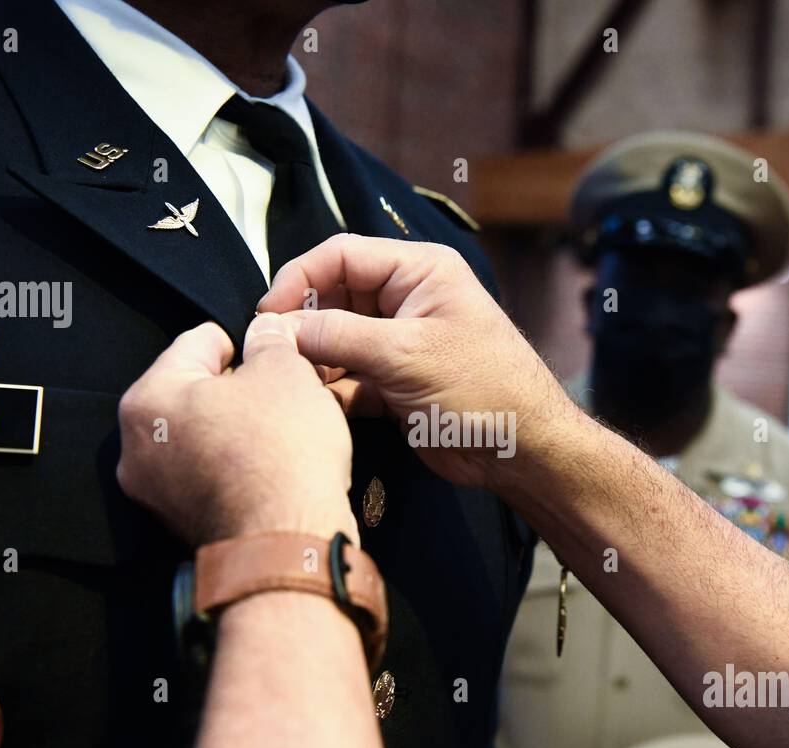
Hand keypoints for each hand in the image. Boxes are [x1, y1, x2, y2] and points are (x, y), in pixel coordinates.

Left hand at [117, 318, 357, 546]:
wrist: (288, 544)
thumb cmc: (281, 459)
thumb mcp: (286, 372)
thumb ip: (269, 341)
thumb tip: (265, 331)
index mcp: (149, 397)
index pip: (199, 341)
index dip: (244, 341)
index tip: (267, 351)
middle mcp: (138, 446)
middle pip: (195, 393)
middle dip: (237, 389)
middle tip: (281, 396)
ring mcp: (155, 491)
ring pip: (201, 437)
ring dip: (235, 430)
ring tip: (279, 436)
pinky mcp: (179, 523)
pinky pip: (208, 476)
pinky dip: (234, 468)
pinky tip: (269, 470)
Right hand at [256, 234, 578, 491]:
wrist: (522, 452)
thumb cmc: (482, 389)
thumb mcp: (406, 355)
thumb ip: (337, 337)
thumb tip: (275, 329)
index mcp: (419, 271)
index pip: (341, 255)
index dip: (298, 279)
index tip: (266, 313)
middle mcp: (406, 300)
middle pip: (332, 298)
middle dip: (301, 325)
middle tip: (271, 355)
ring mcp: (398, 343)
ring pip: (333, 342)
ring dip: (310, 362)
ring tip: (288, 383)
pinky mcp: (391, 384)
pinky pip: (345, 378)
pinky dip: (327, 391)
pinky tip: (312, 406)